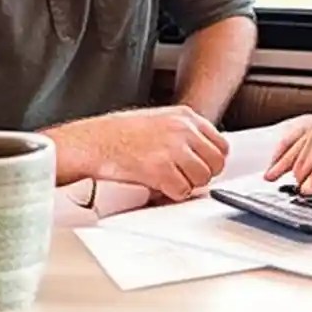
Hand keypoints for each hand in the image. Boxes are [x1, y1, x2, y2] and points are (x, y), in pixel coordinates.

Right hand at [59, 105, 228, 201]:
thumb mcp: (158, 120)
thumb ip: (183, 133)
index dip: (211, 161)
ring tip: (169, 182)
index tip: (201, 168)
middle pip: (216, 163)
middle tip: (185, 178)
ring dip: (187, 186)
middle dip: (202, 175)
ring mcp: (172, 149)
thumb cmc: (117, 134)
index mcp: (184, 116)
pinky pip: (182, 191)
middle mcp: (182, 130)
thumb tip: (201, 154)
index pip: (220, 144)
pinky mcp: (160, 169)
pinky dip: (172, 195)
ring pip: (202, 179)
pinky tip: (158, 187)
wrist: (90, 142)